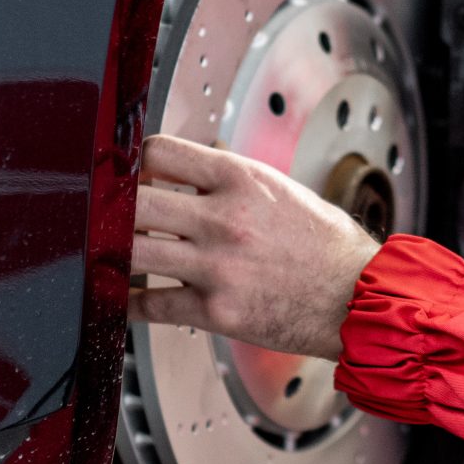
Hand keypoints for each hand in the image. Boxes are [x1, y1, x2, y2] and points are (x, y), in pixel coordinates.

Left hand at [128, 135, 383, 358]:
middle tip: (106, 216)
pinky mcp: (216, 311)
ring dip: (114, 254)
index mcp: (240, 178)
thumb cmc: (323, 243)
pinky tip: (126, 297)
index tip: (129, 175)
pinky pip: (151, 305)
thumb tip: (187, 167)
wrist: (356, 296)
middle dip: (113, 209)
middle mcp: (223, 218)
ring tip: (109, 254)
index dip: (135, 163)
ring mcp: (217, 267)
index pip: (159, 152)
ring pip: (133, 252)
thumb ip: (229, 178)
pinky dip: (129, 302)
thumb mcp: (278, 188)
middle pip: (134, 202)